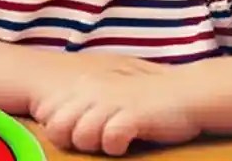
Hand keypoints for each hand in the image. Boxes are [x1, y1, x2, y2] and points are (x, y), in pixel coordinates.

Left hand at [31, 55, 199, 155]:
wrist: (186, 93)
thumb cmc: (143, 100)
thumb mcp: (104, 96)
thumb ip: (79, 105)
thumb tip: (50, 122)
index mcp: (82, 85)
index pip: (46, 112)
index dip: (58, 129)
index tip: (77, 132)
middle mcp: (92, 90)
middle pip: (57, 127)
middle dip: (70, 141)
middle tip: (94, 142)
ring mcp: (112, 101)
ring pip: (81, 135)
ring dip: (94, 146)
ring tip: (112, 142)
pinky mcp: (133, 114)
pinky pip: (110, 138)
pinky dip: (116, 147)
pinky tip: (126, 144)